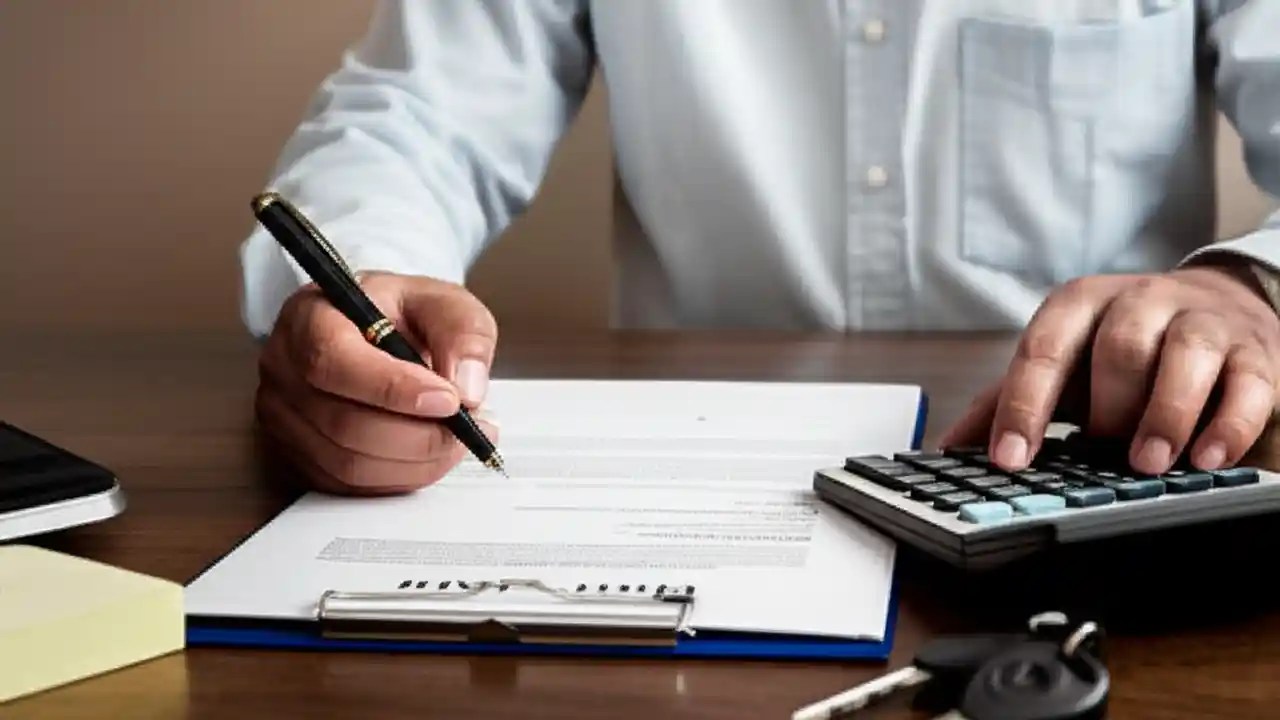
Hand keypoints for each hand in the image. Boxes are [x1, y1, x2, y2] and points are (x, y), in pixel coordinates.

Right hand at [255, 272, 498, 494]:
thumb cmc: (400, 314)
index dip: (393, 389)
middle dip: (419, 436)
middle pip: (344, 424)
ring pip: (349, 464)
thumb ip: (462, 332)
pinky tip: (431, 455)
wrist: (374, 331)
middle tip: (468, 428)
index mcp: (311, 317)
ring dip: (416, 462)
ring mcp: (284, 418)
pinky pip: (351, 486)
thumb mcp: (441, 301)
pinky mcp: (299, 456)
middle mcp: (285, 369)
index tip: (449, 400)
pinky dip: (401, 478)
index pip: (334, 361)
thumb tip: (467, 388)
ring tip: (459, 440)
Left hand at [940, 264, 1279, 474]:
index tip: (1008, 458)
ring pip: (1185, 354)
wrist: (1218, 306)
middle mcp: (1139, 303)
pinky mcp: (1254, 352)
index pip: (1045, 348)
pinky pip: (1248, 382)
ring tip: (1148, 463)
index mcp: (1079, 306)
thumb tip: (948, 449)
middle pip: (1121, 345)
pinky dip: (1230, 424)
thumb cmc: (1122, 349)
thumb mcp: (1062, 367)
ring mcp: (1201, 322)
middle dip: (1108, 404)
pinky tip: (1209, 459)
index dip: (1024, 404)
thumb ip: (1005, 401)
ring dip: (1165, 412)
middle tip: (1098, 452)